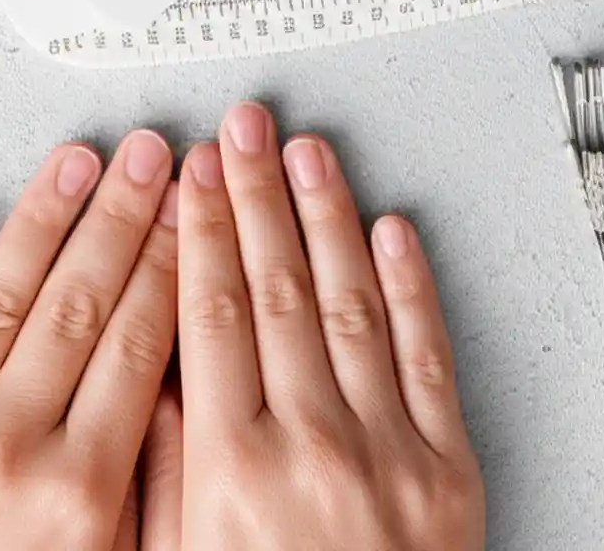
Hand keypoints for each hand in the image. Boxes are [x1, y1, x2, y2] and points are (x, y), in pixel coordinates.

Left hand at [0, 132, 183, 549]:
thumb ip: (151, 484)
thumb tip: (178, 389)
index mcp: (79, 490)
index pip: (140, 342)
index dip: (173, 263)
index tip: (194, 212)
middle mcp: (5, 452)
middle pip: (79, 304)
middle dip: (124, 218)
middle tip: (152, 159)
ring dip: (45, 221)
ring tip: (79, 164)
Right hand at [176, 103, 484, 549]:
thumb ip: (161, 466)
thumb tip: (155, 369)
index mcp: (234, 470)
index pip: (208, 315)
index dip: (200, 232)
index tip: (192, 178)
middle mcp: (313, 446)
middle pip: (273, 290)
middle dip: (256, 197)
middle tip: (244, 134)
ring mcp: (388, 451)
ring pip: (350, 306)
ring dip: (327, 220)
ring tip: (310, 157)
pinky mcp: (448, 468)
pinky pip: (429, 358)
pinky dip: (413, 288)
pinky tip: (393, 232)